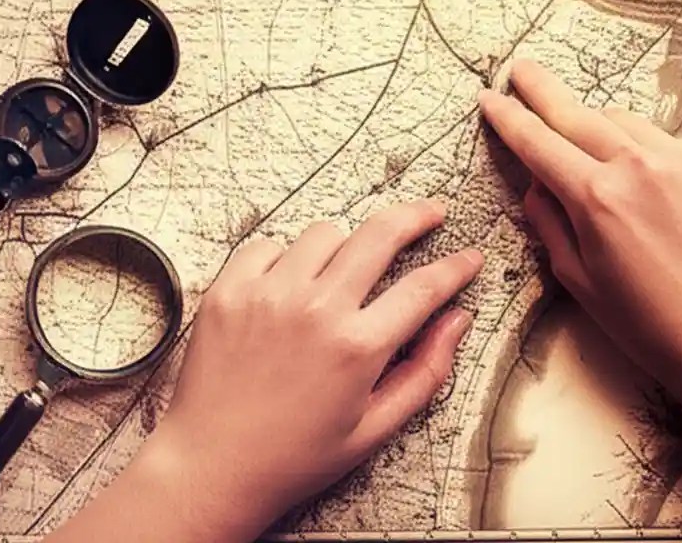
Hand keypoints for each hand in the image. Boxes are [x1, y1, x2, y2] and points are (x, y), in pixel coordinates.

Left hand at [153, 199, 480, 538]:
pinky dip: (285, 258)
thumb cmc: (293, 456)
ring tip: (342, 273)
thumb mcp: (374, 428)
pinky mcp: (229, 290)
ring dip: (344, 246)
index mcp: (357, 348)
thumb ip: (426, 371)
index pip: (424, 288)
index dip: (456, 267)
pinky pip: (268, 244)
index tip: (469, 257)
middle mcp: (315, 310)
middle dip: (415, 216)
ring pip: (325, 233)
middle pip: (380, 234)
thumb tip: (457, 321)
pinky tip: (288, 287)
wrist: (212, 467)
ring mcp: (268, 295)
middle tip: (430, 213)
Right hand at [477, 59, 681, 402]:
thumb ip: (550, 222)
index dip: (508, 118)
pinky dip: (645, 153)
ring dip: (598, 127)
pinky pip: (664, 141)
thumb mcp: (579, 280)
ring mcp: (681, 158)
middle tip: (520, 70)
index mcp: (596, 198)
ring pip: (622, 121)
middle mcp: (637, 165)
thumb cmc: (651, 324)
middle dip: (542, 88)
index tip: (490, 98)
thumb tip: (537, 184)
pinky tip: (649, 188)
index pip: (537, 142)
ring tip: (591, 153)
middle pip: (577, 112)